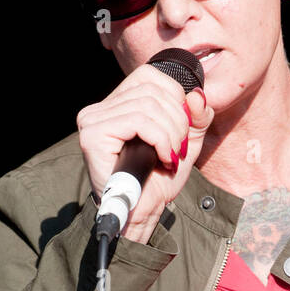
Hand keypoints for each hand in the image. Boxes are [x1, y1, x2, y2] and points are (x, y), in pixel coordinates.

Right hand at [76, 66, 213, 243]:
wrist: (142, 214)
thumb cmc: (158, 180)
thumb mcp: (186, 142)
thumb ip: (196, 117)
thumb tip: (196, 94)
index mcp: (118, 104)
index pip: (151, 76)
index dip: (176, 97)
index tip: (183, 129)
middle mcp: (100, 107)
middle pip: (152, 88)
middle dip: (177, 119)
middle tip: (178, 149)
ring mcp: (93, 119)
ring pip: (148, 105)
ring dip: (171, 134)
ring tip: (171, 157)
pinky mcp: (93, 134)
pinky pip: (138, 121)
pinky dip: (160, 139)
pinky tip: (163, 158)